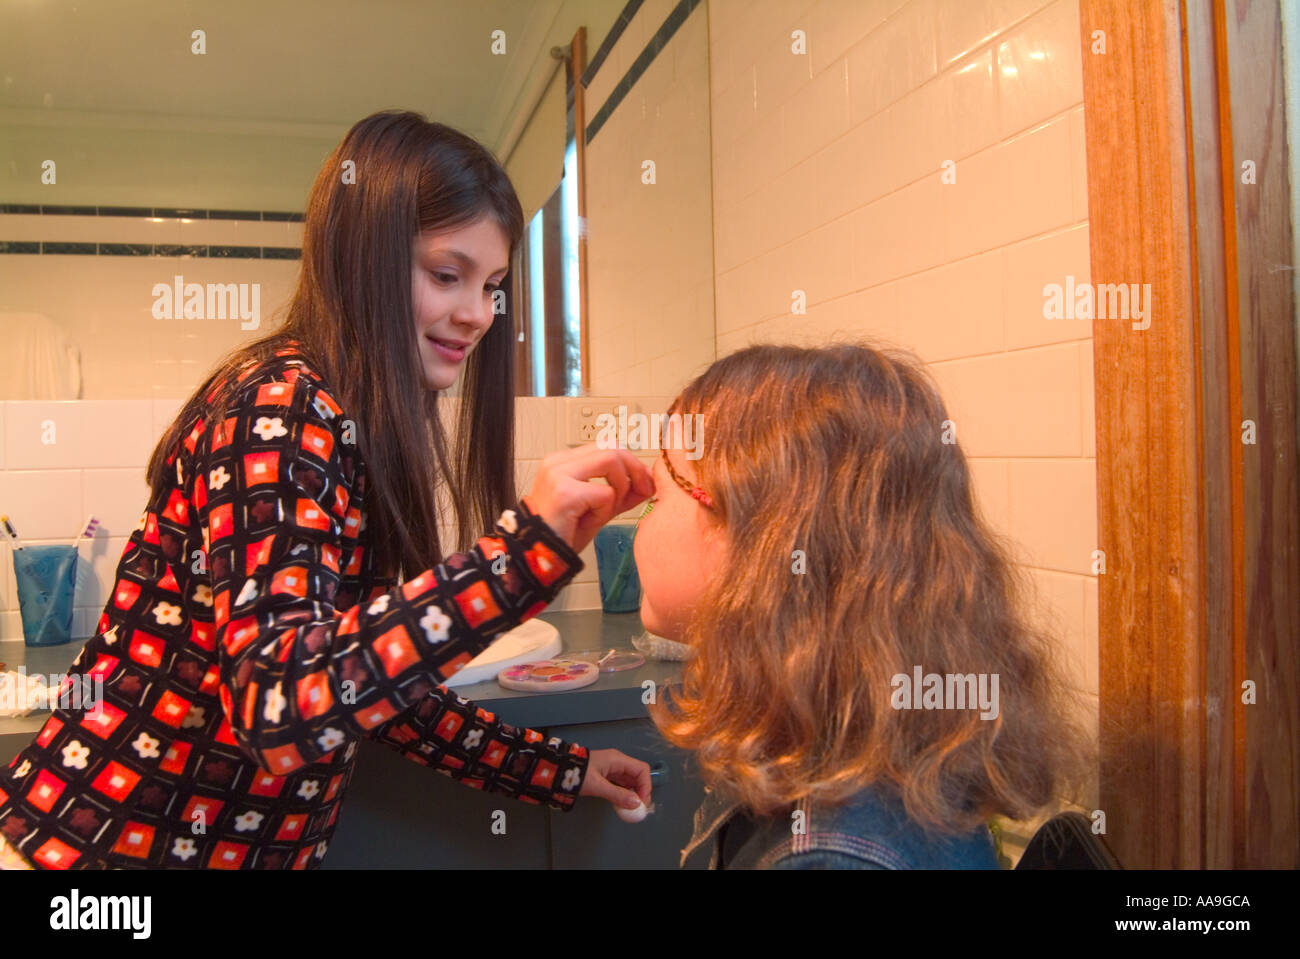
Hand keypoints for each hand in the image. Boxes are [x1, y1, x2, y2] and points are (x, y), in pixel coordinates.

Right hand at [523, 443, 653, 553]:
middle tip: (643, 490)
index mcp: (561, 462)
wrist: (536, 558)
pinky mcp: (564, 493)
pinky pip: (605, 493)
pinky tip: (589, 521)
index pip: (605, 447)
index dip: (630, 463)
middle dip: (634, 469)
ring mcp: (558, 474)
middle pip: (611, 448)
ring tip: (606, 510)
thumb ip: (620, 494)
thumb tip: (647, 483)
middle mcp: (557, 463)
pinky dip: (605, 510)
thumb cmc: (560, 535)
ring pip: (610, 460)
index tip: (644, 482)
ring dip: (620, 487)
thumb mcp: (596, 509)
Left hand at [578, 748, 651, 811]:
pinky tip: (622, 803)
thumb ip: (617, 795)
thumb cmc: (575, 774)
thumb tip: (635, 803)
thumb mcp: (597, 785)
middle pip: (638, 775)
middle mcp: (617, 762)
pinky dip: (624, 794)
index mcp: (617, 759)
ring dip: (633, 794)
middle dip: (641, 791)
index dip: (646, 786)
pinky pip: (621, 784)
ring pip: (630, 781)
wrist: (557, 771)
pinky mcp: (606, 775)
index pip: (642, 770)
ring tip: (631, 807)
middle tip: (639, 807)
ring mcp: (612, 768)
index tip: (642, 801)